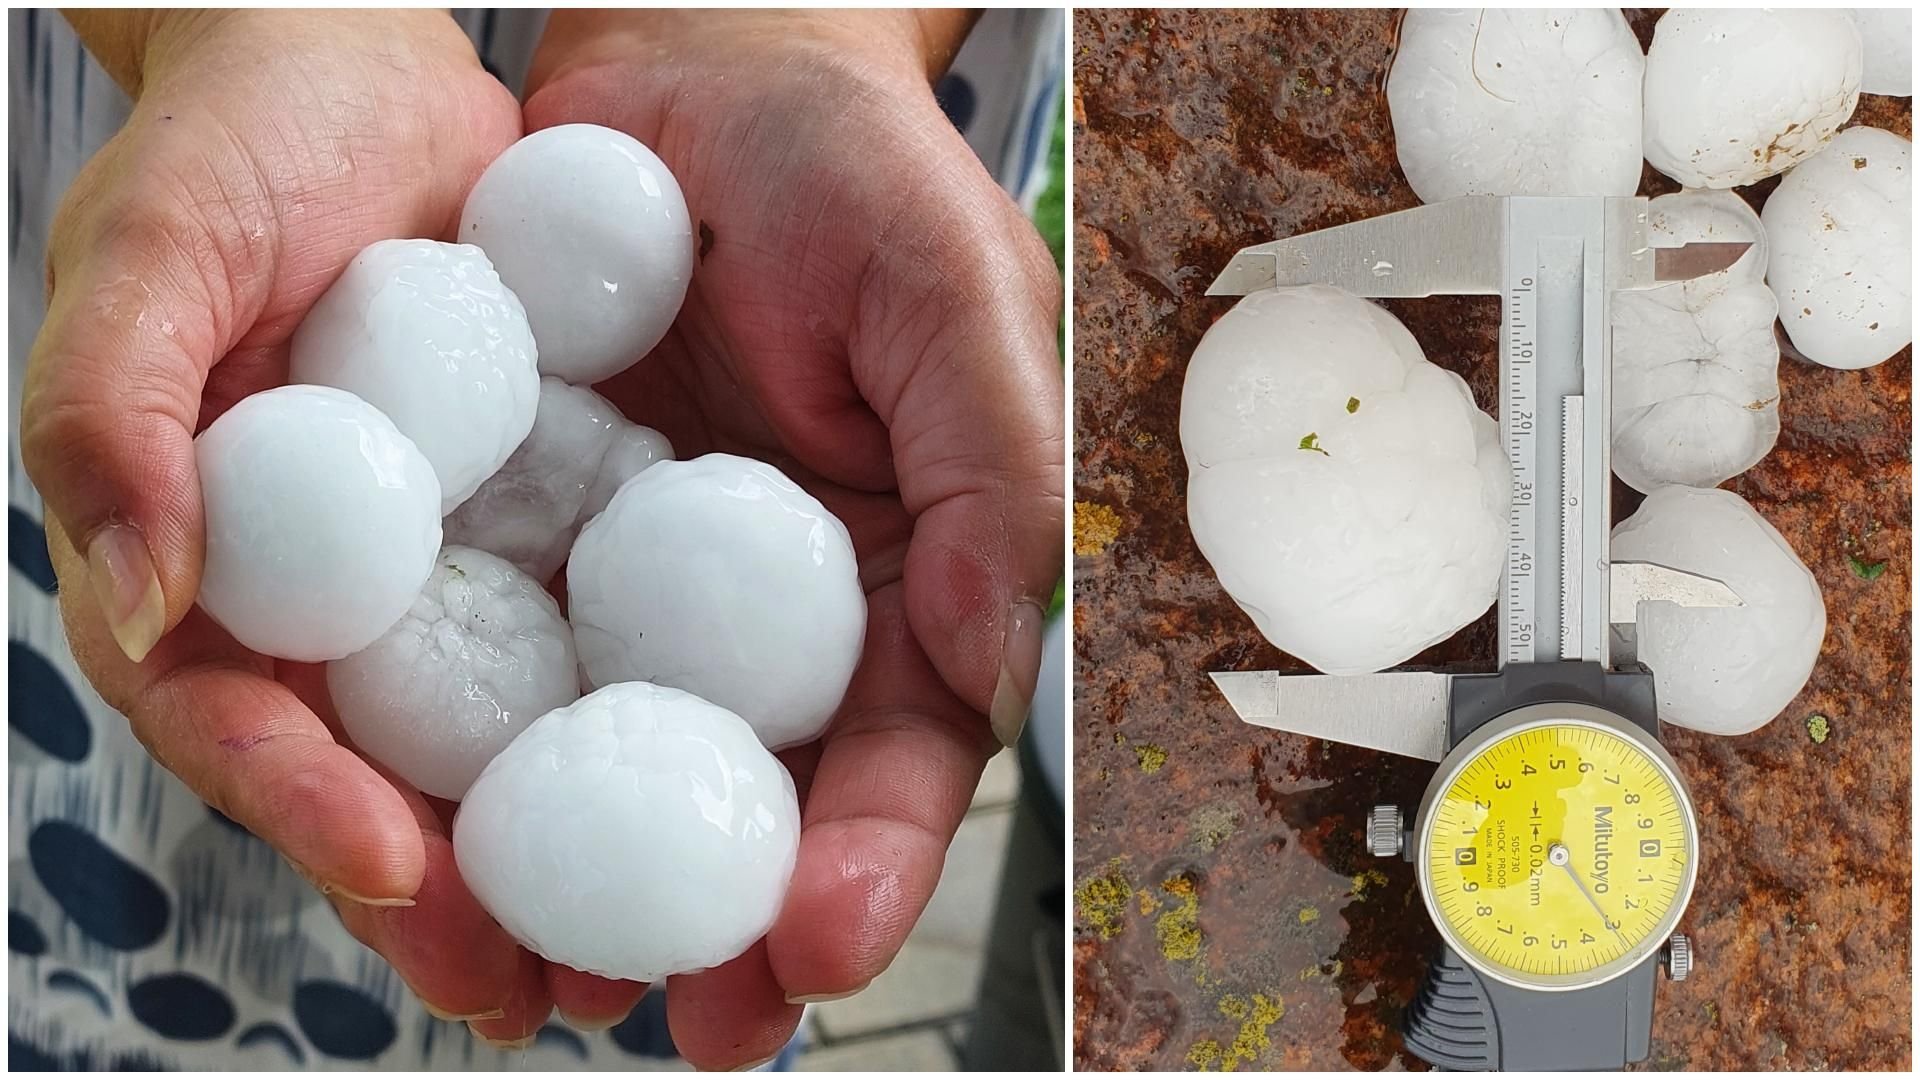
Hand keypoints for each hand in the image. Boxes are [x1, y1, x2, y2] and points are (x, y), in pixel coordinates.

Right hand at [18, 10, 644, 1043]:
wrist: (374, 75)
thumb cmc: (245, 146)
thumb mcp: (160, 245)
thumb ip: (112, 407)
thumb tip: (137, 598)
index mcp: (209, 560)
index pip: (235, 719)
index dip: (304, 806)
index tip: (401, 870)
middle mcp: (325, 595)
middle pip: (370, 780)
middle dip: (444, 899)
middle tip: (535, 991)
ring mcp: (435, 575)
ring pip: (484, 750)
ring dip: (549, 866)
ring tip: (636, 962)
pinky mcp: (534, 536)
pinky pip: (582, 651)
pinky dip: (628, 740)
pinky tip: (706, 801)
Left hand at [522, 9, 1063, 1066]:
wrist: (698, 62)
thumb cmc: (855, 168)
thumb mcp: (957, 295)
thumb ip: (990, 476)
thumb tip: (979, 664)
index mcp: (901, 574)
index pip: (906, 742)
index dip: (877, 853)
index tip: (822, 946)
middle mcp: (774, 605)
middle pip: (763, 791)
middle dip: (736, 919)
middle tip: (699, 1023)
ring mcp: (645, 581)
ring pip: (624, 760)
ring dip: (596, 882)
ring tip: (555, 983)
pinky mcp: (530, 537)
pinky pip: (500, 651)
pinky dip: (476, 749)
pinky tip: (442, 830)